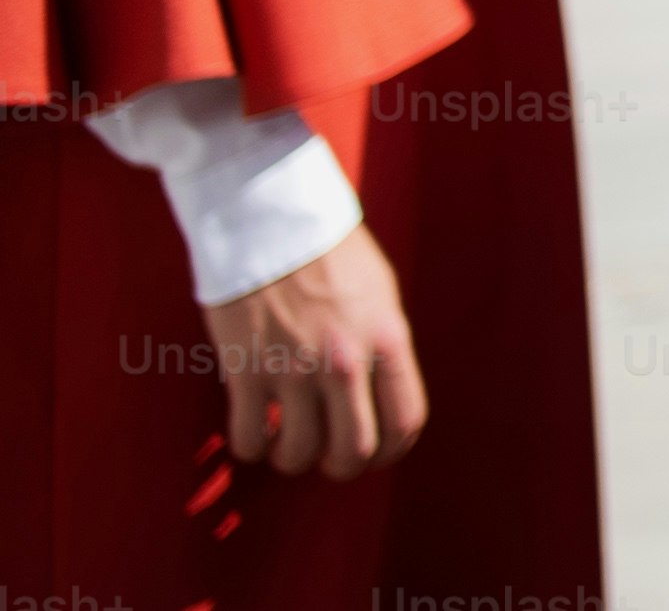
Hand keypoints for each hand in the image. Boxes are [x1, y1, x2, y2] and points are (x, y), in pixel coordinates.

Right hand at [206, 226, 427, 477]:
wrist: (271, 221)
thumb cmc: (331, 255)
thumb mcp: (380, 295)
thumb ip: (383, 347)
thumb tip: (380, 397)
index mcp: (387, 339)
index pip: (405, 420)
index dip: (392, 451)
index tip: (377, 454)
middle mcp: (344, 361)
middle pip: (353, 450)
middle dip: (342, 465)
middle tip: (329, 458)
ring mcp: (292, 369)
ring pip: (299, 453)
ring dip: (294, 458)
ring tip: (289, 443)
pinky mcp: (244, 371)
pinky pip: (249, 438)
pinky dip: (252, 448)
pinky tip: (256, 433)